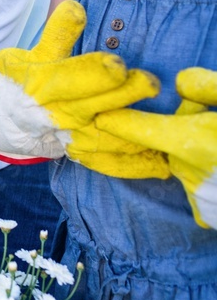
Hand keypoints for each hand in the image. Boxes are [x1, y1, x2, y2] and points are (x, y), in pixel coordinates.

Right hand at [0, 0, 163, 176]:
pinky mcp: (77, 152)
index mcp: (41, 86)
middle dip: (122, 94)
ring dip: (133, 132)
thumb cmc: (12, 81)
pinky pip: (106, 162)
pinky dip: (131, 163)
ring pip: (105, 137)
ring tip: (158, 122)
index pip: (71, 77)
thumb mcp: (23, 56)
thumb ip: (56, 35)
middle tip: (149, 82)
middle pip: (94, 105)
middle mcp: (56, 114)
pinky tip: (155, 161)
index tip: (116, 65)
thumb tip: (77, 8)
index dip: (94, 72)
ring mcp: (68, 137)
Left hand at [96, 67, 216, 227]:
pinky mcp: (209, 217)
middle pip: (166, 142)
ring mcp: (202, 200)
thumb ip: (210, 88)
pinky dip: (210, 177)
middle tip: (213, 119)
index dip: (115, 118)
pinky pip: (198, 188)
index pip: (135, 128)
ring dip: (197, 152)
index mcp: (196, 142)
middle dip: (180, 127)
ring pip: (183, 163)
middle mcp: (191, 173)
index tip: (95, 112)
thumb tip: (178, 82)